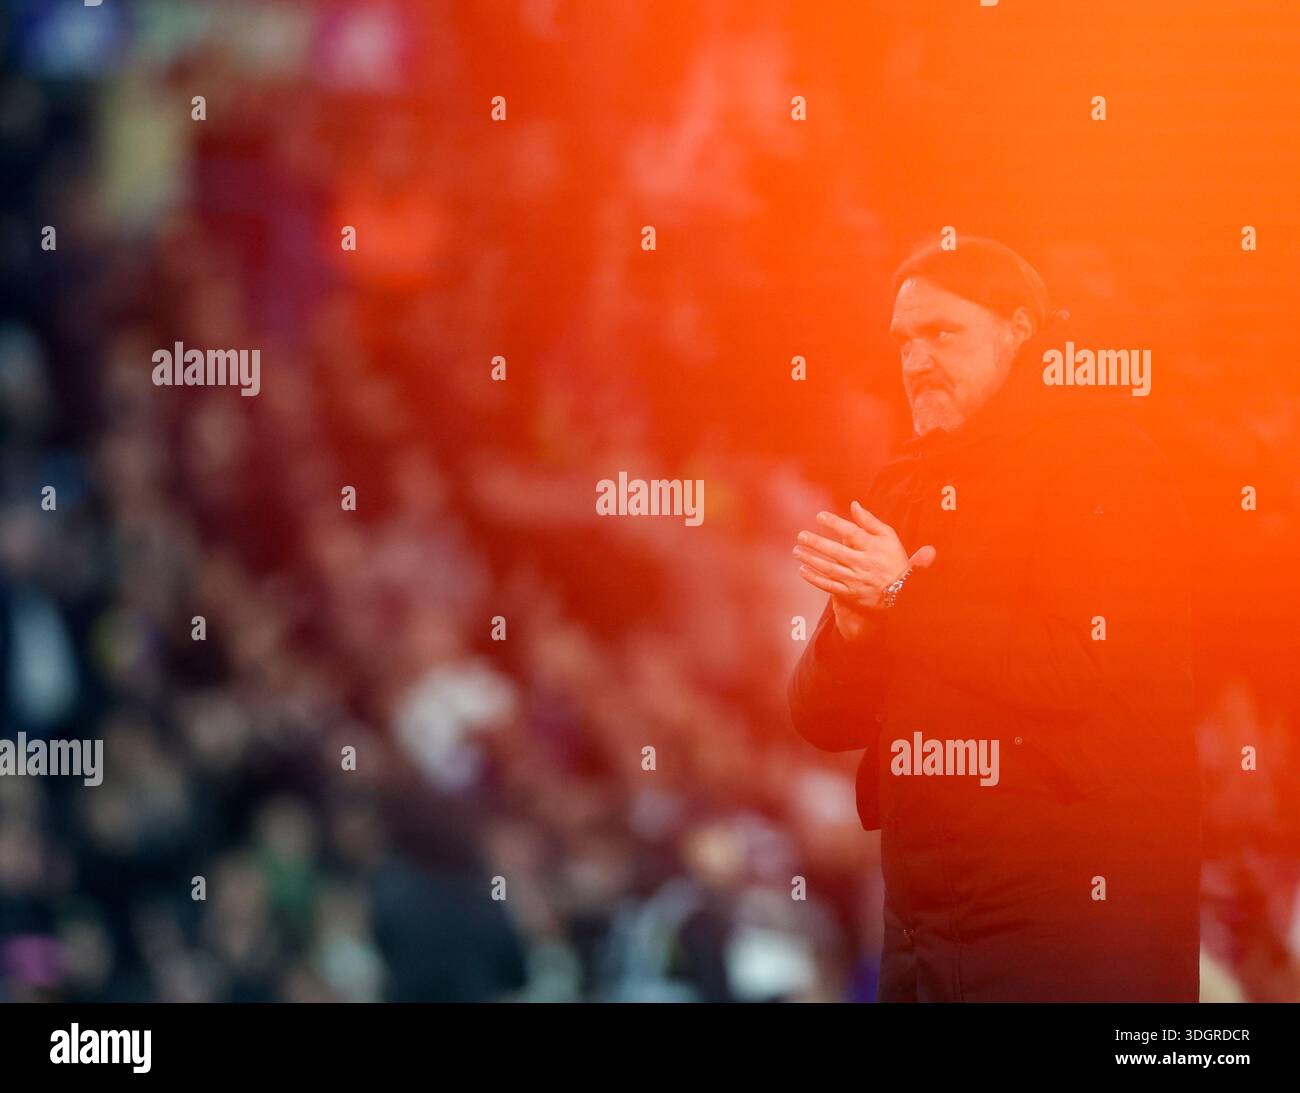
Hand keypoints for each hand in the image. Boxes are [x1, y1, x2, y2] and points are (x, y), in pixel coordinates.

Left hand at [793, 501, 936, 641]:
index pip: (852, 533)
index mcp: (873, 547)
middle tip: (801, 536)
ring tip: (797, 551)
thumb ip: (869, 521)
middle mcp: (863, 563)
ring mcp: (856, 579)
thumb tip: (853, 505)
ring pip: (830, 569)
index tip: (819, 516)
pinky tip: (802, 570)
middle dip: (817, 543)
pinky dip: (815, 579)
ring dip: (811, 560)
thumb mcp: (888, 536)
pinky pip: (829, 586)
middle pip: (836, 552)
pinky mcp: (850, 593)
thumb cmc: (893, 558)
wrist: (902, 590)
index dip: (834, 524)